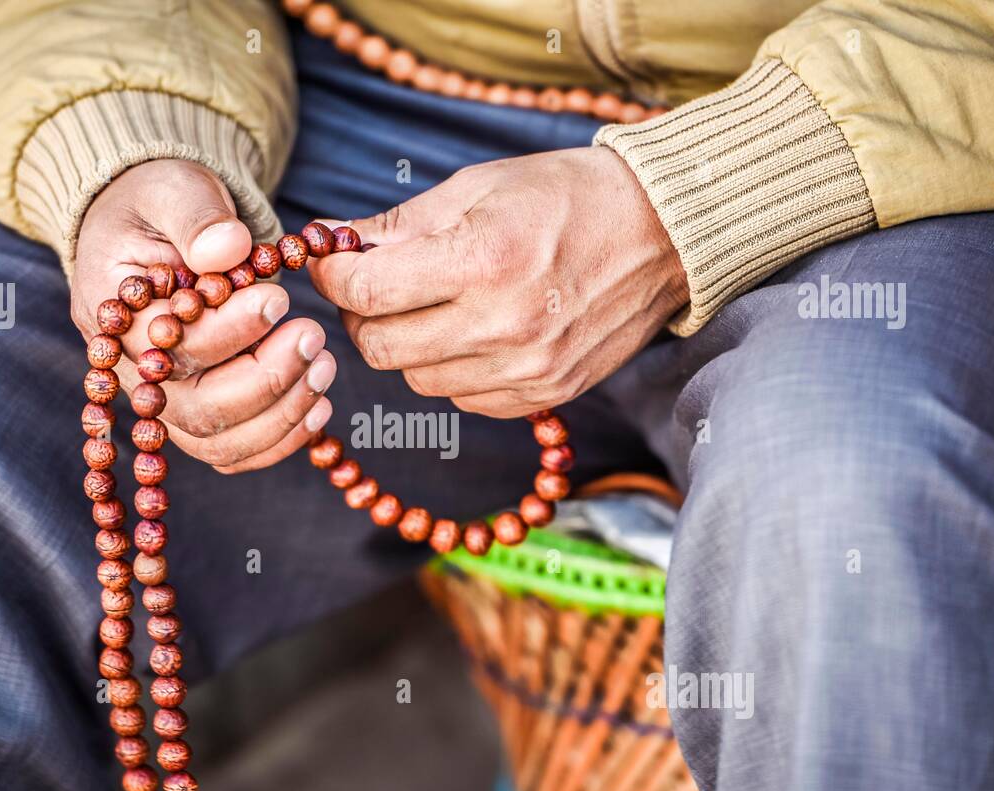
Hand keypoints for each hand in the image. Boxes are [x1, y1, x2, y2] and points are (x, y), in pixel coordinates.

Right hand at [73, 159, 334, 471]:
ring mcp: (164, 401)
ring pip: (218, 443)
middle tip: (313, 336)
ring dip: (282, 415)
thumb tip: (228, 248)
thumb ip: (197, 216)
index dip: (229, 331)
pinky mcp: (196, 414)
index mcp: (114, 314)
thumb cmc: (164, 205)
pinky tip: (319, 405)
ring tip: (324, 366)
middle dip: (265, 381)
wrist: (159, 225)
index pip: (170, 346)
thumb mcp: (173, 189)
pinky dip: (280, 439)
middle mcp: (133, 371)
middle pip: (196, 410)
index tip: (278, 299)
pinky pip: (234, 451)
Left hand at [306, 148, 686, 417]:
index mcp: (482, 261)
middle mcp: (502, 325)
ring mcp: (525, 369)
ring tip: (429, 305)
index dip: (334, 275)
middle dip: (361, 315)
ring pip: (417, 381)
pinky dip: (449, 370)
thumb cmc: (568, 197)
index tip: (331, 261)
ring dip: (406, 344)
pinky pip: (462, 398)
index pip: (366, 291)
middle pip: (381, 348)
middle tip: (372, 287)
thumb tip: (333, 244)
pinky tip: (470, 332)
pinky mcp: (544, 394)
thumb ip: (400, 225)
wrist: (662, 235)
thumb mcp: (478, 188)